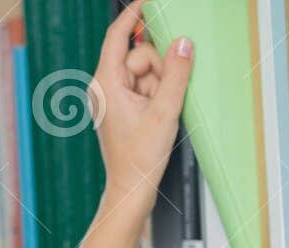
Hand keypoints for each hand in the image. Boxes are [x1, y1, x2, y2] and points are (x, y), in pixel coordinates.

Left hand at [92, 0, 193, 216]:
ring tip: (156, 113)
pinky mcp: (122, 106)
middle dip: (157, 68)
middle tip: (160, 98)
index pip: (117, 36)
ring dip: (159, 85)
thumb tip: (183, 42)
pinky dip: (156, 94)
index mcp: (105, 83)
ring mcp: (112, 97)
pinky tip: (157, 114)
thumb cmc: (140, 157)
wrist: (131, 188)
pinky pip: (145, 85)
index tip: (148, 0)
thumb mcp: (165, 110)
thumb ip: (176, 72)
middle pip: (139, 53)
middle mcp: (104, 87)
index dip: (133, 15)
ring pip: (146, 70)